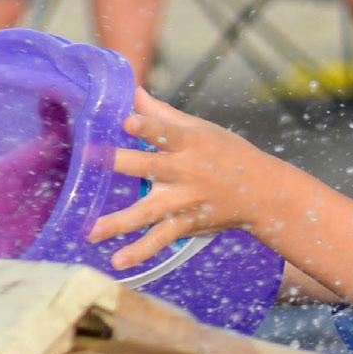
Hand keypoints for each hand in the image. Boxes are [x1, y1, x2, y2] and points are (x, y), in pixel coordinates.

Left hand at [87, 89, 278, 268]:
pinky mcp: (186, 223)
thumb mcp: (200, 129)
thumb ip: (161, 114)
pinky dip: (140, 252)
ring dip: (119, 222)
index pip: (166, 132)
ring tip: (91, 232)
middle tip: (89, 156)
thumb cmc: (228, 154)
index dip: (147, 127)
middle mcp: (186, 172)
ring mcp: (185, 201)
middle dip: (120, 162)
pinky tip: (117, 262)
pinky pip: (160, 239)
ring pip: (148, 211)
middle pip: (149, 167)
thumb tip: (131, 90)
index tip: (128, 122)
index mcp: (190, 143)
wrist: (264, 193)